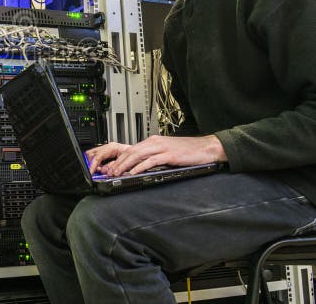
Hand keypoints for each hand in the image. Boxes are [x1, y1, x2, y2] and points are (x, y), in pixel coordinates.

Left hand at [86, 135, 226, 175]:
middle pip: (131, 151)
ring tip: (118, 173)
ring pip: (138, 155)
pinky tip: (134, 173)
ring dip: (126, 165)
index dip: (120, 158)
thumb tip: (141, 164)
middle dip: (119, 162)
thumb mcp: (167, 151)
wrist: (205, 148)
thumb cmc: (188, 150)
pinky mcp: (169, 155)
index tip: (112, 166)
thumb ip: (154, 155)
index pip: (132, 148)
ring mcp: (162, 148)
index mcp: (154, 141)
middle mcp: (155, 142)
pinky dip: (140, 167)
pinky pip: (150, 161)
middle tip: (110, 171)